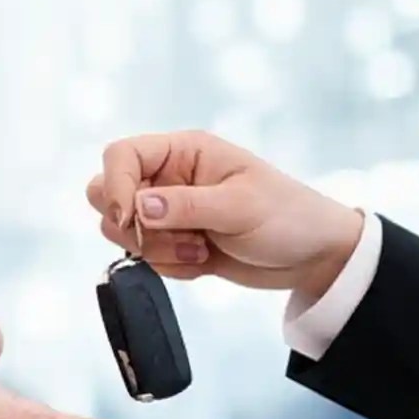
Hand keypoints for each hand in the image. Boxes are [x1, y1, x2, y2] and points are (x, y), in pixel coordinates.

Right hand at [87, 131, 364, 299]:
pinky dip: (169, 267)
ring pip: (121, 232)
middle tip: (177, 237)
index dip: (116, 185)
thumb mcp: (240, 208)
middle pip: (106, 194)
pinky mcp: (171, 243)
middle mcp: (168, 177)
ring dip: (155, 250)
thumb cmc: (287, 217)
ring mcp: (167, 212)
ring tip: (201, 250)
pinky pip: (144, 259)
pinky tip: (205, 262)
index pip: (120, 155)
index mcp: (183, 152)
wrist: (312, 257)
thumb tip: (136, 208)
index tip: (131, 219)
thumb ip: (186, 207)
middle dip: (133, 225)